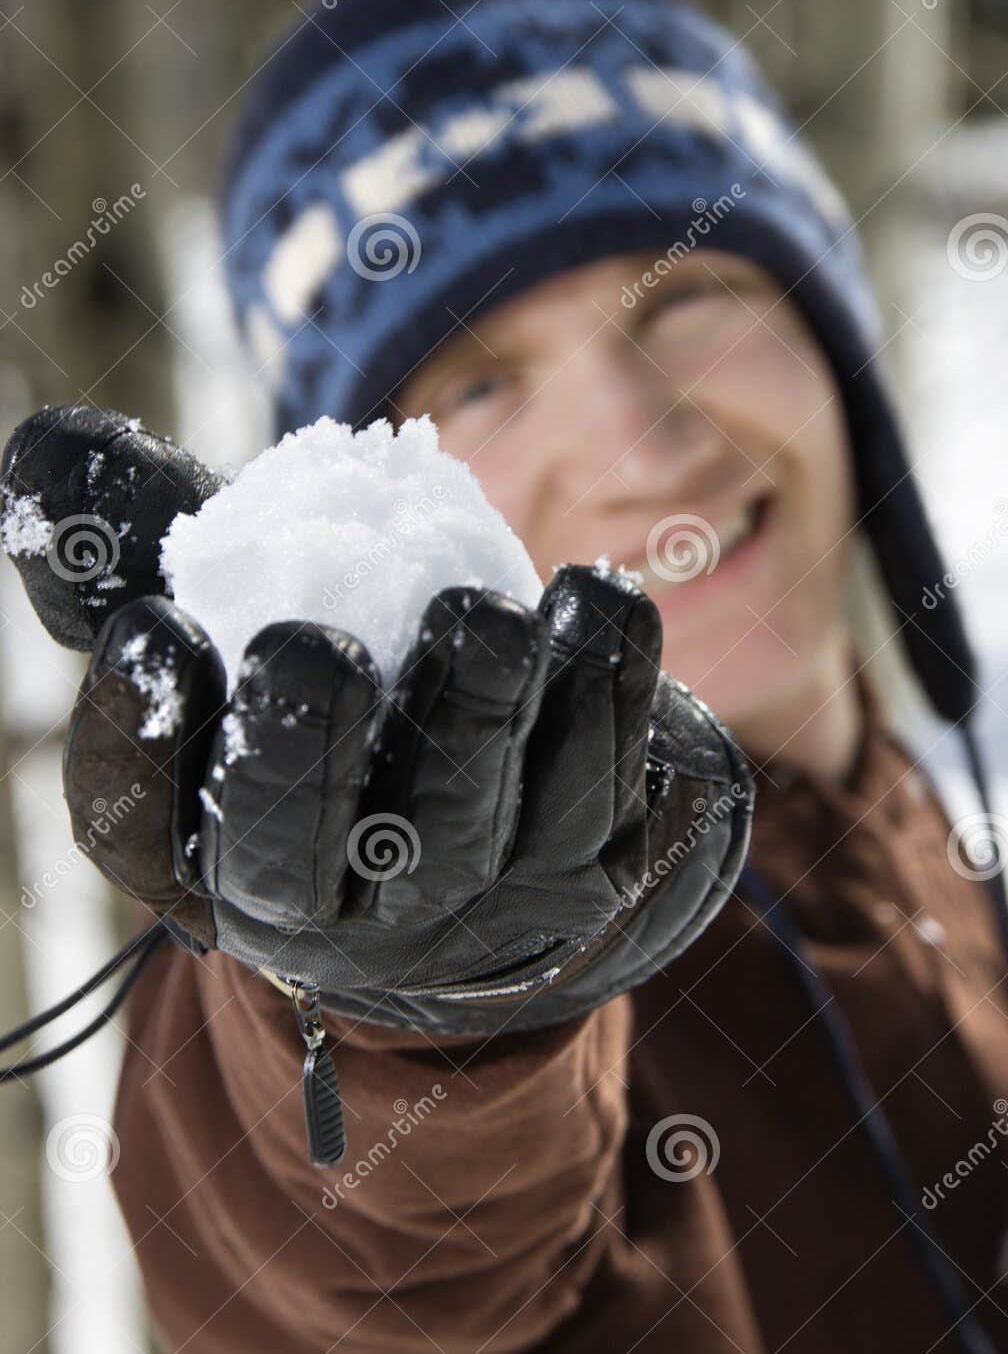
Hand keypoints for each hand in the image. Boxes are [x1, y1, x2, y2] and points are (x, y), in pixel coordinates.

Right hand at [5, 408, 752, 1033]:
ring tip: (484, 615)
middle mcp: (328, 904)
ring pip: (461, 827)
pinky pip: (599, 789)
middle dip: (299, 759)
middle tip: (312, 648)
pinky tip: (598, 603)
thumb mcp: (229, 606)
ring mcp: (465, 901)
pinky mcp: (586, 869)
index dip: (141, 736)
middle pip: (293, 858)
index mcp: (212, 846)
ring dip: (474, 716)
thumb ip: (132, 538)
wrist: (509, 793)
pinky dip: (606, 694)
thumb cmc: (338, 686)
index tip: (160, 629)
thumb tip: (44, 450)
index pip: (145, 818)